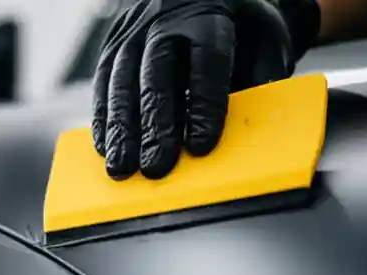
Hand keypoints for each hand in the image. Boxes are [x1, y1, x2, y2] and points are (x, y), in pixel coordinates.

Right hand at [92, 0, 320, 179]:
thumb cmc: (243, 30)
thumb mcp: (264, 46)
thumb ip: (257, 84)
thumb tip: (241, 133)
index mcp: (209, 14)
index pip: (208, 60)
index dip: (204, 105)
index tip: (201, 147)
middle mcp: (165, 17)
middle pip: (156, 73)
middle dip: (154, 125)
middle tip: (155, 167)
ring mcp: (133, 29)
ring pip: (120, 80)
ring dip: (120, 129)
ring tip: (122, 168)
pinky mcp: (112, 43)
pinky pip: (102, 83)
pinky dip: (104, 119)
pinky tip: (106, 149)